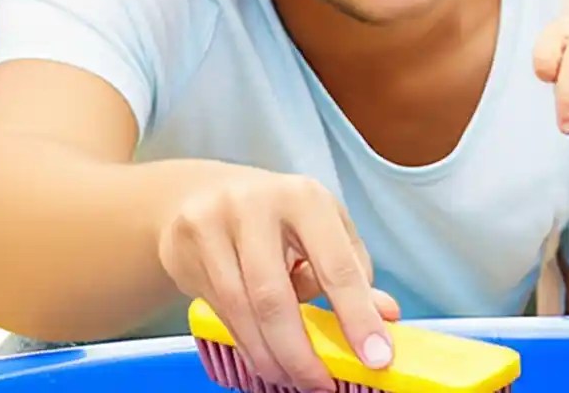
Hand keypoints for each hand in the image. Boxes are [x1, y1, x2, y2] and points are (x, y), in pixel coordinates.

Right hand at [156, 167, 398, 390]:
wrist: (202, 195)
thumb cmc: (279, 217)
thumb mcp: (325, 231)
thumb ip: (354, 272)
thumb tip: (385, 317)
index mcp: (304, 198)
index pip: (336, 266)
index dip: (357, 317)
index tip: (375, 357)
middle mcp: (255, 206)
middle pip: (275, 298)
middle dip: (301, 353)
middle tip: (322, 384)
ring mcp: (211, 228)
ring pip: (241, 311)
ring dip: (271, 356)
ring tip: (293, 377)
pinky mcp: (183, 252)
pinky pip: (219, 312)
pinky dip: (247, 343)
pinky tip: (265, 355)